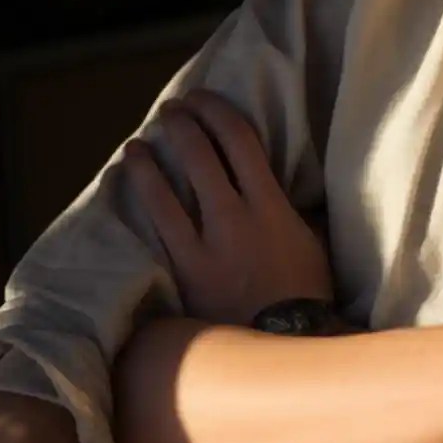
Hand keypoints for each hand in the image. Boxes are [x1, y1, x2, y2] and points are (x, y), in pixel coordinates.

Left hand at [123, 89, 332, 324]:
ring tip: (139, 143)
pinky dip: (143, 197)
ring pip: (165, 190)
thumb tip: (275, 182)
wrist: (284, 343)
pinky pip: (156, 226)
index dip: (218, 112)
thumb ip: (288, 207)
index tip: (206, 100)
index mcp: (271, 205)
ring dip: (149, 159)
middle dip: (183, 124)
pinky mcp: (182, 270)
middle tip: (172, 110)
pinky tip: (132, 182)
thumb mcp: (310, 238)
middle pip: (200, 155)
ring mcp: (203, 246)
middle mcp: (234, 217)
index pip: (240, 141)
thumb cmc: (305, 291)